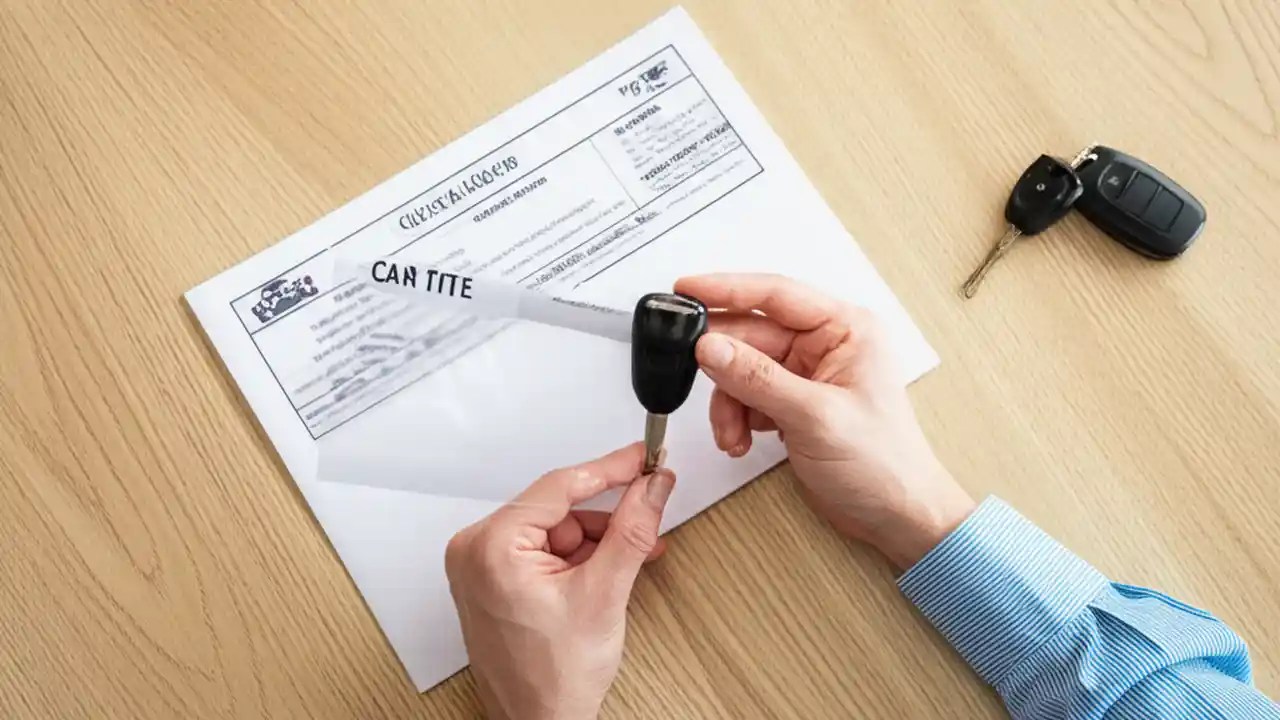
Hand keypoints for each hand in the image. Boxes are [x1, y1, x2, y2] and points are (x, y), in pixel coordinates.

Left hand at [445, 443, 673, 719]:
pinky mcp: (493, 580)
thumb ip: (631, 530)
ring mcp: (481, 566)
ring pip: (556, 529)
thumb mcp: (604, 594)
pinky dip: (578, 557)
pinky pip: (543, 550)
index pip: (559, 486)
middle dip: (606, 520)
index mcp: (491, 547)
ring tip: (629, 563)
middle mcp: (475, 550)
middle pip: (558, 509)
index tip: (644, 457)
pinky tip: (605, 572)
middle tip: (648, 514)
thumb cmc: (552, 680)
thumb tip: (651, 487)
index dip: (611, 469)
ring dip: (596, 542)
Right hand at [674, 273, 974, 569]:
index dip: (727, 289)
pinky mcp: (792, 402)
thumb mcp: (815, 416)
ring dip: (728, 402)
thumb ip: (758, 379)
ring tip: (732, 433)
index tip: (687, 289)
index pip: (776, 294)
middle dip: (723, 366)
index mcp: (845, 329)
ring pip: (741, 369)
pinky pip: (746, 395)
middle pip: (751, 335)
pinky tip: (742, 440)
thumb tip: (712, 347)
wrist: (894, 515)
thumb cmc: (884, 463)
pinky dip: (736, 418)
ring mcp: (806, 374)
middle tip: (694, 374)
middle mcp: (825, 345)